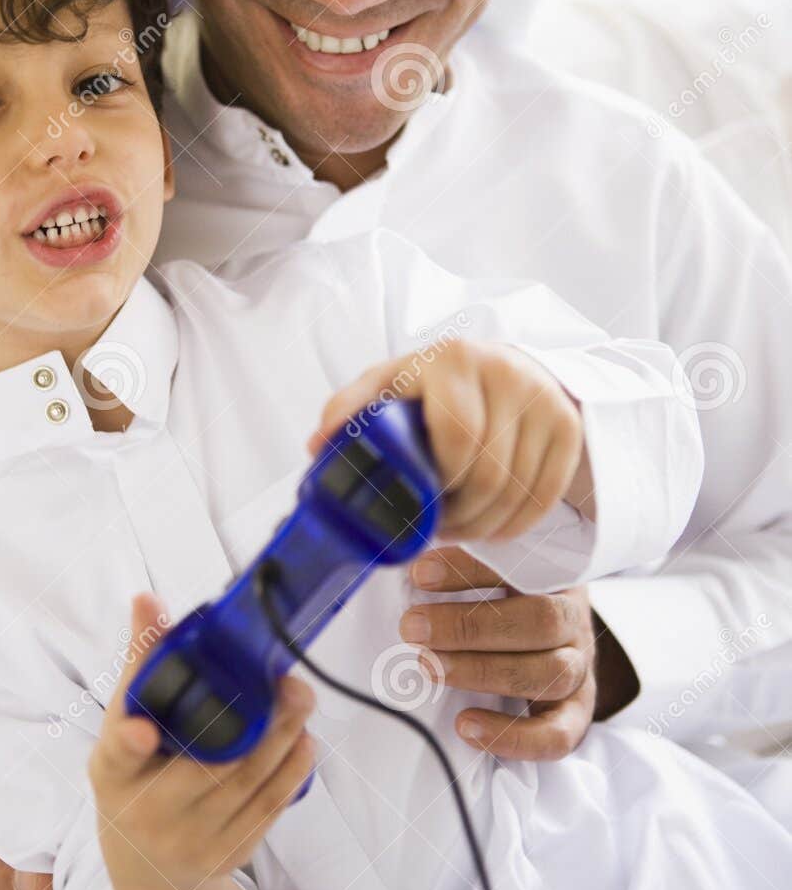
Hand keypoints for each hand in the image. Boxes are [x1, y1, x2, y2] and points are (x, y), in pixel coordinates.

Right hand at [92, 594, 314, 889]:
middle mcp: (147, 814)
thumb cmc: (137, 778)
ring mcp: (189, 842)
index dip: (130, 742)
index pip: (118, 755)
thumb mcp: (123, 724)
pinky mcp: (226, 857)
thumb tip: (148, 598)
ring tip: (301, 701)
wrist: (149, 870)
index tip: (141, 729)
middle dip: (257, 724)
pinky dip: (290, 773)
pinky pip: (266, 810)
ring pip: (247, 785)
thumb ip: (142, 662)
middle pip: (208, 766)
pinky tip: (303, 742)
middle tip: (290, 683)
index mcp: (115, 774)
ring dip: (283, 740)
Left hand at [308, 340, 585, 544]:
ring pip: (518, 490)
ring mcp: (543, 399)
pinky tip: (493, 526)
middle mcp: (505, 373)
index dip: (441, 484)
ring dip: (486, 526)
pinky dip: (517, 523)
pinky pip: (546, 495)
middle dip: (461, 514)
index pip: (458, 437)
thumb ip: (352, 409)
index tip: (421, 504)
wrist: (500, 363)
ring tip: (460, 529)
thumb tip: (319, 446)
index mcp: (452, 360)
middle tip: (437, 528)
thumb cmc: (433, 383)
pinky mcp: (569, 426)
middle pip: (490, 472)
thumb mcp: (389, 384)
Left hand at [399, 545, 597, 759]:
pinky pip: (557, 735)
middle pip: (541, 621)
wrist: (558, 638)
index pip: (523, 566)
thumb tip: (410, 557)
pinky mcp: (576, 714)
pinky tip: (465, 725)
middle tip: (413, 627)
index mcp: (557, 575)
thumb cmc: (515, 597)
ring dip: (483, 672)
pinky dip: (511, 735)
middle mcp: (576, 620)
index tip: (419, 573)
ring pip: (549, 674)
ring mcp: (582, 669)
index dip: (469, 569)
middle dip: (470, 626)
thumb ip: (464, 562)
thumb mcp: (498, 570)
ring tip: (429, 667)